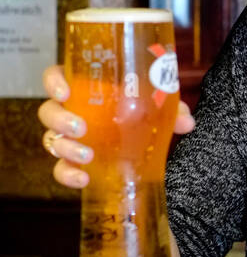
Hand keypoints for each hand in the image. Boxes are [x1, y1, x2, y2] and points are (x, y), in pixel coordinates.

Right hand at [36, 64, 194, 189]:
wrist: (146, 145)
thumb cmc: (143, 113)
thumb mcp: (159, 107)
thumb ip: (172, 109)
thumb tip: (187, 122)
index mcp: (86, 87)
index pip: (56, 77)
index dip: (54, 82)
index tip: (64, 92)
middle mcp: (72, 110)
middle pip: (49, 110)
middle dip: (60, 119)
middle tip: (80, 127)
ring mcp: (70, 138)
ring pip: (52, 140)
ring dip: (66, 148)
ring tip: (87, 155)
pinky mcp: (74, 161)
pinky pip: (61, 168)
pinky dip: (68, 174)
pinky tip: (83, 179)